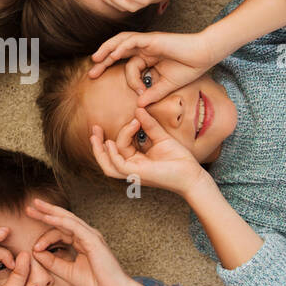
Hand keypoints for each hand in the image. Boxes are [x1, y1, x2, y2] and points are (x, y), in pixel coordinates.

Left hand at [23, 200, 132, 285]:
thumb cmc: (95, 283)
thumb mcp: (67, 271)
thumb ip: (52, 261)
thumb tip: (35, 252)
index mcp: (82, 241)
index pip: (60, 231)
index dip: (45, 237)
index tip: (34, 248)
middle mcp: (86, 235)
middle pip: (62, 219)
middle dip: (45, 212)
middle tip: (29, 207)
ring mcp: (90, 235)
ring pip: (67, 219)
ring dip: (50, 211)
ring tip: (36, 206)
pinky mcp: (92, 239)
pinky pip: (73, 226)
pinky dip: (59, 220)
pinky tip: (47, 217)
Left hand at [87, 30, 218, 105]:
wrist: (204, 56)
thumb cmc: (188, 69)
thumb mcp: (166, 86)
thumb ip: (152, 93)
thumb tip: (139, 105)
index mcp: (147, 58)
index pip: (129, 67)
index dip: (131, 82)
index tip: (139, 93)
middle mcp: (145, 49)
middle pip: (118, 51)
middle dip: (104, 61)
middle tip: (92, 74)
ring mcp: (147, 42)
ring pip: (121, 42)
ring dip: (107, 49)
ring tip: (96, 59)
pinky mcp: (152, 39)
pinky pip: (133, 41)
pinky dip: (122, 46)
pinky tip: (114, 54)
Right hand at [90, 106, 208, 195]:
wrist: (191, 174)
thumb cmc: (179, 159)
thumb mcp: (162, 137)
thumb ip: (149, 125)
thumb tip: (138, 110)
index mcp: (136, 159)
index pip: (121, 145)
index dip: (125, 130)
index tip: (136, 118)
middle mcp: (132, 167)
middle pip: (108, 156)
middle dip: (98, 143)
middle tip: (94, 127)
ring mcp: (133, 172)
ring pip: (108, 164)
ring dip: (98, 151)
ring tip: (95, 135)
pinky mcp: (137, 174)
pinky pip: (117, 166)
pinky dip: (111, 154)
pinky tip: (111, 143)